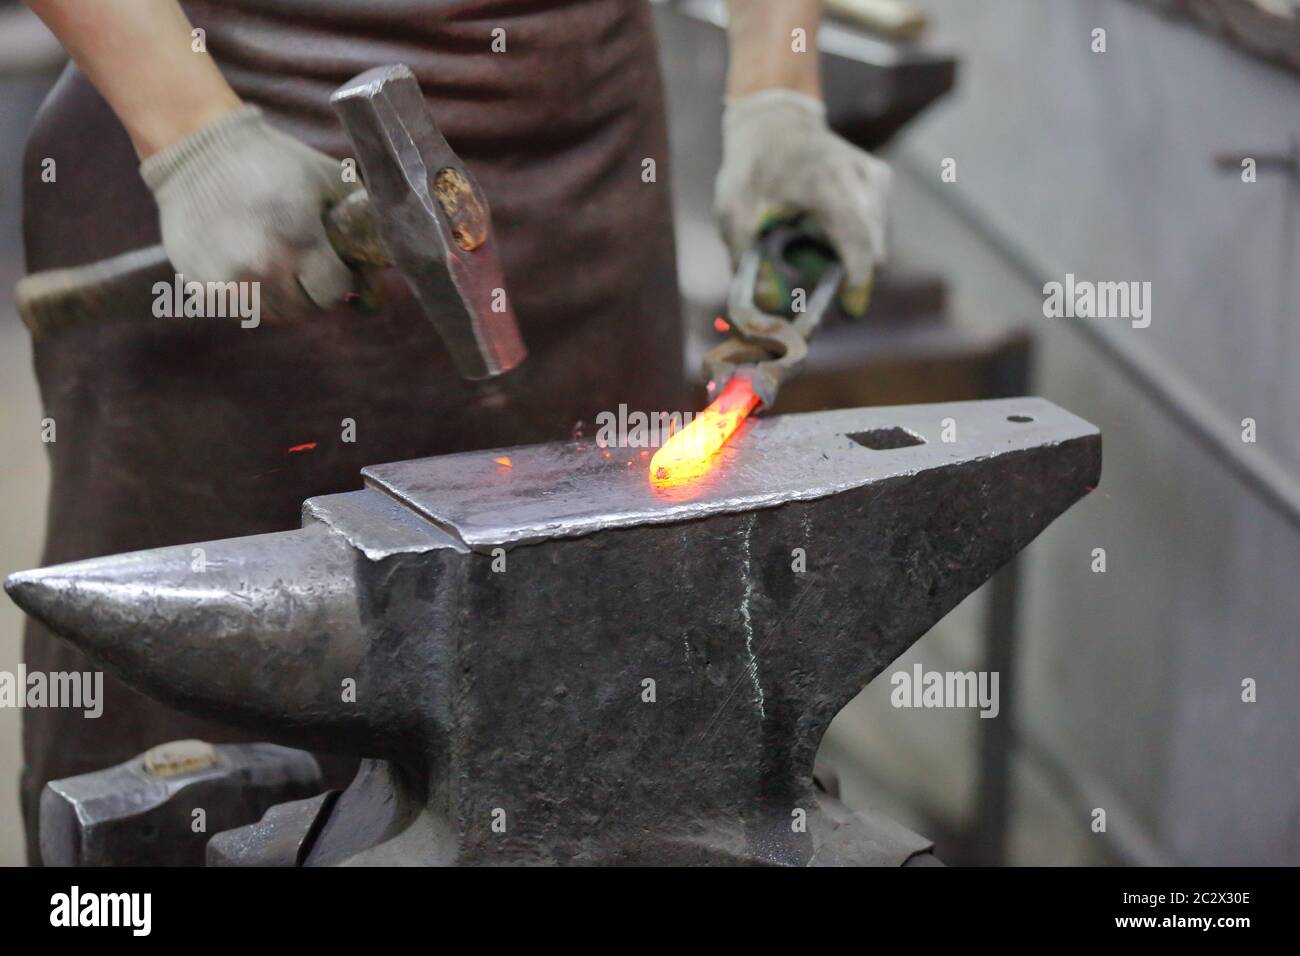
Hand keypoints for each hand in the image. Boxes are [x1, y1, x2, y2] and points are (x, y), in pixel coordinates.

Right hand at [141, 105, 356, 319]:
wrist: (198, 148)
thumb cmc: (274, 161)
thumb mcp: (328, 180)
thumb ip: (361, 223)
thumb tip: (382, 267)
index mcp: (301, 239)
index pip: (335, 291)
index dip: (341, 279)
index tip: (335, 264)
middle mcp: (266, 265)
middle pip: (305, 308)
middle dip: (314, 290)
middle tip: (307, 266)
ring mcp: (231, 279)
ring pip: (273, 314)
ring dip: (283, 297)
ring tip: (279, 265)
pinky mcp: (203, 285)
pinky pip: (239, 308)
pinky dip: (250, 295)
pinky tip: (249, 266)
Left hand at [715, 89, 891, 315]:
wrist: (775, 124)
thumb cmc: (752, 170)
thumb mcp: (735, 214)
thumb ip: (749, 261)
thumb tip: (769, 305)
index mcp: (827, 183)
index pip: (857, 240)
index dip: (857, 281)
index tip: (848, 312)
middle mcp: (861, 178)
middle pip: (872, 249)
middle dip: (844, 272)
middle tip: (804, 266)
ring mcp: (877, 179)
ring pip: (875, 242)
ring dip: (843, 253)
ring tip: (804, 231)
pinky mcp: (882, 182)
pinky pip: (874, 230)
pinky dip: (849, 238)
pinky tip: (820, 221)